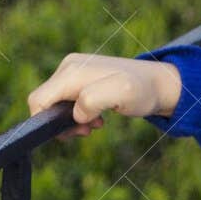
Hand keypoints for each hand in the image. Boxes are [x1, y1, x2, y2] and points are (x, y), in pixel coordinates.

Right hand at [26, 53, 182, 139]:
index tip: (73, 131)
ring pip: (57, 103)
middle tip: (88, 130)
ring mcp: (75, 72)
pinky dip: (80, 114)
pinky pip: (69, 101)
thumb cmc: (144, 90)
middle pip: (46, 102)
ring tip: (96, 125)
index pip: (38, 99)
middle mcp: (69, 68)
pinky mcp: (83, 79)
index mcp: (72, 71)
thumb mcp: (122, 94)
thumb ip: (94, 100)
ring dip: (73, 119)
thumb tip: (76, 113)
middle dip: (61, 122)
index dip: (45, 121)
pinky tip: (98, 119)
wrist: (162, 84)